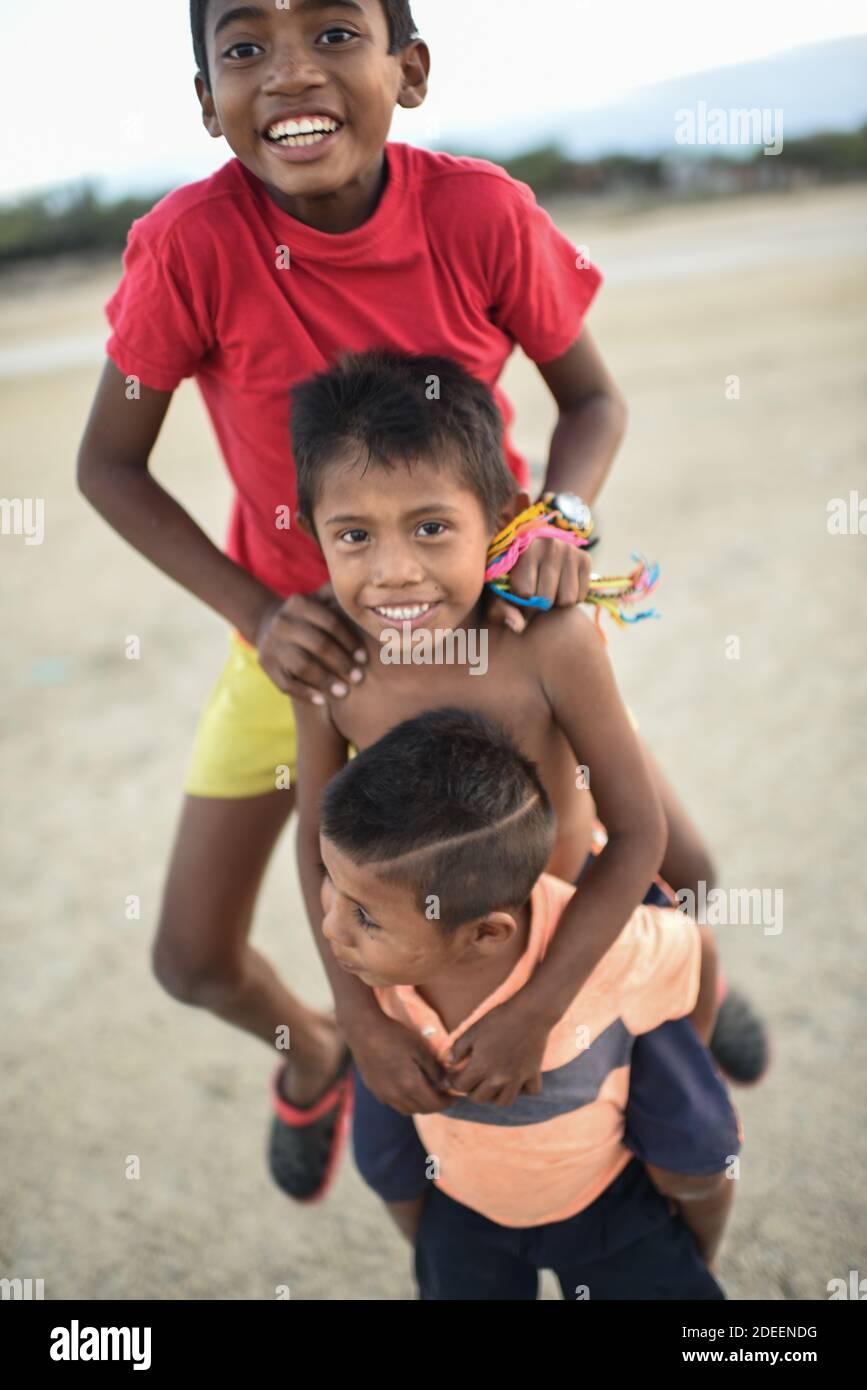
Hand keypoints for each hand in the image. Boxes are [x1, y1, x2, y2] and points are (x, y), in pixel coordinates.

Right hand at [255, 583, 366, 703]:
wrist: (269, 626)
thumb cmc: (309, 618)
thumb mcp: (320, 601)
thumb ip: (338, 599)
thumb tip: (366, 603)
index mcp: (299, 603)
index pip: (331, 622)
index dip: (350, 641)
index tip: (364, 658)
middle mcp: (282, 622)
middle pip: (318, 645)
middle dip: (342, 663)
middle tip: (359, 678)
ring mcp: (271, 644)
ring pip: (302, 666)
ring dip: (326, 681)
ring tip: (344, 692)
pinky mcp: (265, 664)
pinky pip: (287, 684)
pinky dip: (306, 694)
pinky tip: (324, 701)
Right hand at [346, 1011, 452, 1115]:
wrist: (363, 1029)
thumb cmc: (394, 1035)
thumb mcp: (420, 1048)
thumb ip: (434, 1069)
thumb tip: (446, 1083)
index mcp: (410, 1085)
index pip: (434, 1104)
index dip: (447, 1103)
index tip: (454, 1097)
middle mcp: (396, 1095)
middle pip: (421, 1110)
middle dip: (435, 1106)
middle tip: (443, 1096)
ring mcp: (382, 1094)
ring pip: (406, 1110)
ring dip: (419, 1106)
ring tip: (426, 1095)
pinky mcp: (373, 1089)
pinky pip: (392, 1103)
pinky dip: (404, 1102)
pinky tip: (406, 1089)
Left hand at [445, 999, 547, 1106]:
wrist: (530, 1012)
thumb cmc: (499, 1019)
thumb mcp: (473, 1030)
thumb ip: (458, 1048)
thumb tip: (449, 1063)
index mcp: (482, 1067)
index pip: (461, 1086)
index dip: (452, 1083)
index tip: (450, 1078)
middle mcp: (499, 1078)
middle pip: (479, 1098)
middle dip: (470, 1091)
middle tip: (469, 1081)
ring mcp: (518, 1078)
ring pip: (503, 1102)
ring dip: (494, 1097)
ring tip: (490, 1085)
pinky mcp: (534, 1074)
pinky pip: (529, 1092)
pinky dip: (522, 1090)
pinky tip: (516, 1080)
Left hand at [487, 540, 592, 632]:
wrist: (536, 554)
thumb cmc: (512, 576)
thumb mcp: (498, 591)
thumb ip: (501, 610)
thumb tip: (519, 626)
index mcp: (524, 549)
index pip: (526, 593)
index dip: (522, 603)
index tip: (520, 598)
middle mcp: (549, 545)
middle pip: (547, 598)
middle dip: (540, 605)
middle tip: (536, 598)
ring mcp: (569, 550)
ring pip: (567, 599)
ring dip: (557, 603)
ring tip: (548, 591)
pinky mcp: (585, 558)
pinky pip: (580, 596)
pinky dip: (572, 598)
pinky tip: (562, 587)